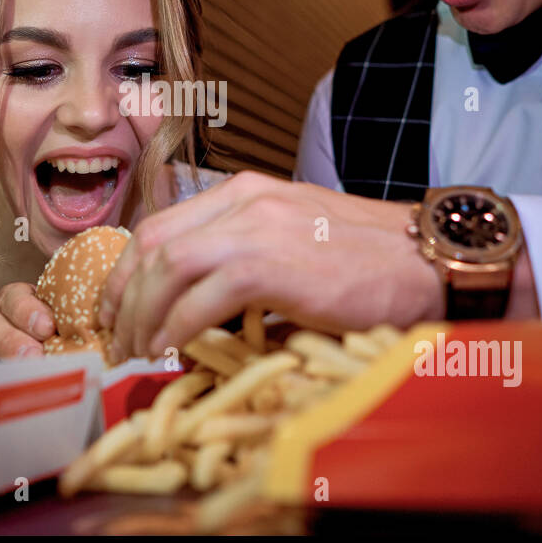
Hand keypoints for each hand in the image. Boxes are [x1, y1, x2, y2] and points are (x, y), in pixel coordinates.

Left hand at [98, 171, 446, 361]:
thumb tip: (197, 304)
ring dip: (142, 315)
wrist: (427, 259)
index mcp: (245, 192)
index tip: (115, 308)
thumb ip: (247, 256)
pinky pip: (201, 298)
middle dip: (121, 295)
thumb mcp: (295, 238)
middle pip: (152, 244)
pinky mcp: (273, 264)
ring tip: (138, 351)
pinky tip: (172, 350)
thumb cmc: (368, 260)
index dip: (125, 270)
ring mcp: (257, 227)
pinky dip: (177, 327)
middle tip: (116, 337)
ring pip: (167, 267)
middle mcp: (244, 200)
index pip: (160, 225)